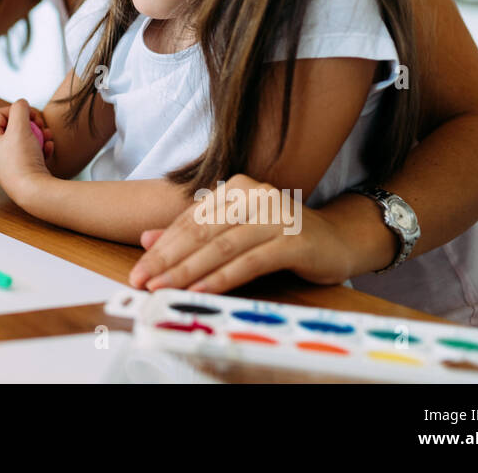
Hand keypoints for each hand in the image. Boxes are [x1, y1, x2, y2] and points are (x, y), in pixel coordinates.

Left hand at [0, 99, 52, 199]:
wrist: (34, 192)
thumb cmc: (23, 160)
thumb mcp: (20, 127)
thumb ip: (20, 109)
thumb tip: (21, 103)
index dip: (14, 110)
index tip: (29, 113)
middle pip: (12, 127)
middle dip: (30, 123)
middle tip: (40, 123)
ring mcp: (8, 164)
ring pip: (24, 139)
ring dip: (39, 134)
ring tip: (48, 136)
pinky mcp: (22, 172)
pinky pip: (31, 153)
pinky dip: (41, 148)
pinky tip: (49, 149)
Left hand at [128, 173, 356, 292]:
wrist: (338, 239)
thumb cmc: (281, 236)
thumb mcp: (235, 230)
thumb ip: (194, 233)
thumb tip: (148, 239)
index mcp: (235, 188)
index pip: (190, 220)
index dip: (162, 246)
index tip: (139, 269)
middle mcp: (254, 195)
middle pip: (200, 231)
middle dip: (167, 259)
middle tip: (142, 280)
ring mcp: (275, 216)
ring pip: (221, 246)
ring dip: (188, 270)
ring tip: (164, 288)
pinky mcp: (293, 240)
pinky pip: (250, 261)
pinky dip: (222, 277)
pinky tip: (201, 289)